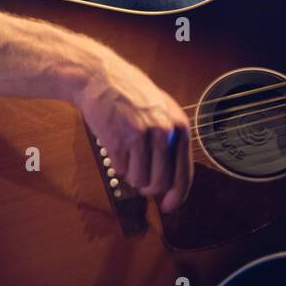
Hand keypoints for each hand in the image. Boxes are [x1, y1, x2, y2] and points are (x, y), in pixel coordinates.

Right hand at [70, 49, 192, 213]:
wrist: (100, 78)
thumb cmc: (130, 95)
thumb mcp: (161, 112)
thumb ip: (170, 143)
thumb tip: (170, 182)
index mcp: (179, 126)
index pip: (184, 173)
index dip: (177, 196)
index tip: (169, 207)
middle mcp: (164, 132)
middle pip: (161, 183)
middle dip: (149, 188)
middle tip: (140, 181)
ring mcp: (142, 135)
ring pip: (139, 181)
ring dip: (132, 176)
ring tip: (128, 156)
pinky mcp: (119, 139)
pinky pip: (121, 170)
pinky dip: (118, 165)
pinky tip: (116, 146)